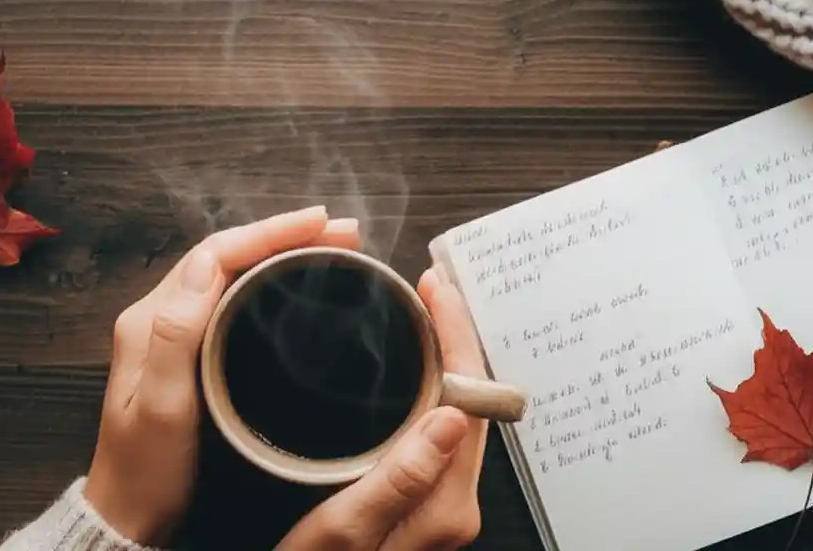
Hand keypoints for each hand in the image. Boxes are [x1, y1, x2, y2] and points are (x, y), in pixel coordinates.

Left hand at [83, 206, 360, 545]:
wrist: (131, 517)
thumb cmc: (147, 472)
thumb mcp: (164, 407)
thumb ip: (178, 334)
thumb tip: (206, 263)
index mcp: (151, 319)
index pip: (217, 253)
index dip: (271, 232)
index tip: (321, 224)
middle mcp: (161, 317)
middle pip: (229, 255)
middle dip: (285, 235)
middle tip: (344, 232)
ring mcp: (175, 334)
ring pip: (234, 274)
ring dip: (282, 253)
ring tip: (333, 247)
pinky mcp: (191, 354)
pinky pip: (235, 299)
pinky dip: (272, 282)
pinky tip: (299, 286)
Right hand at [276, 265, 487, 550]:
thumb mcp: (342, 534)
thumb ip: (397, 479)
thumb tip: (449, 416)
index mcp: (446, 504)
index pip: (470, 399)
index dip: (457, 336)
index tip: (436, 289)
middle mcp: (453, 502)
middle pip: (471, 399)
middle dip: (456, 337)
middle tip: (431, 287)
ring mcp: (439, 501)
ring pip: (455, 411)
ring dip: (445, 358)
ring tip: (424, 312)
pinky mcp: (421, 500)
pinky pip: (437, 430)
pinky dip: (429, 387)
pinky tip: (412, 367)